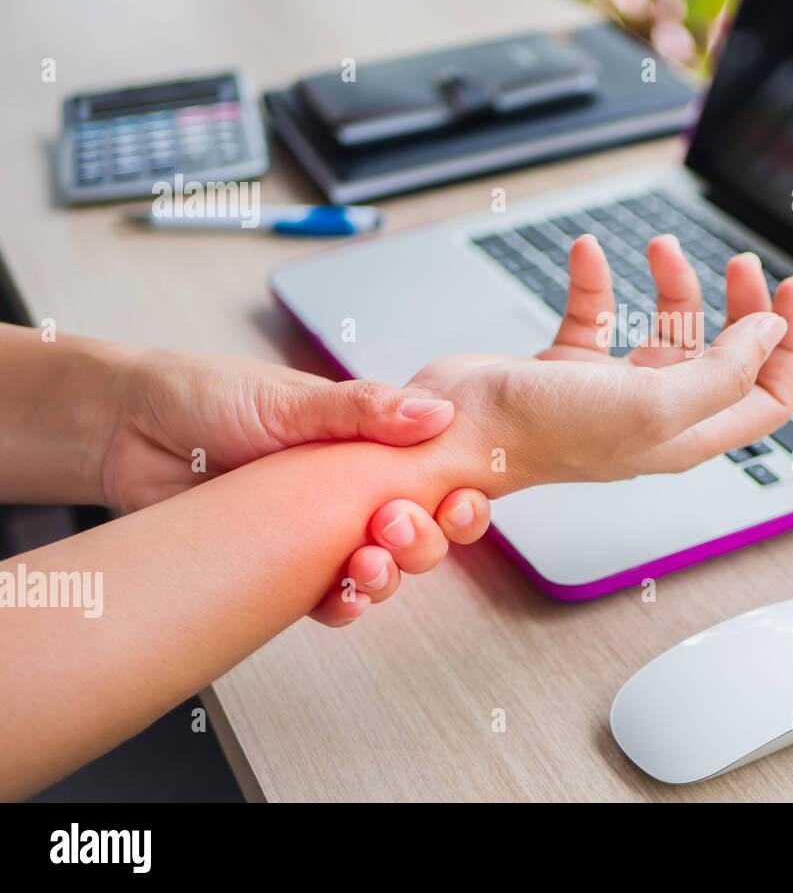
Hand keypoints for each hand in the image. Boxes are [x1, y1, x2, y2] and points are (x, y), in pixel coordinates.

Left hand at [96, 349, 492, 623]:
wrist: (124, 431)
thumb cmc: (206, 396)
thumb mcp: (292, 399)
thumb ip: (364, 410)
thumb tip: (436, 414)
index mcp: (364, 444)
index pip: (434, 475)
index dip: (457, 495)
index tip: (459, 501)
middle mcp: (347, 491)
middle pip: (417, 532)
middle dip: (422, 541)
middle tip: (394, 528)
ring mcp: (313, 531)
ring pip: (377, 570)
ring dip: (384, 578)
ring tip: (364, 568)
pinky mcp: (276, 568)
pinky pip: (324, 598)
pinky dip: (340, 606)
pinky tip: (339, 599)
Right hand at [402, 232, 792, 495]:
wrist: (453, 431)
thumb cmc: (543, 431)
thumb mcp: (653, 402)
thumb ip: (724, 372)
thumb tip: (772, 333)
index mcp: (684, 433)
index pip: (765, 396)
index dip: (789, 346)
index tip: (789, 290)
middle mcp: (653, 415)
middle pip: (724, 357)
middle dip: (741, 307)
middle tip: (741, 264)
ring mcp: (610, 391)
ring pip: (665, 329)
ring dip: (671, 281)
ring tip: (659, 246)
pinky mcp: (566, 366)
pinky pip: (597, 313)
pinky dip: (596, 279)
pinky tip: (588, 254)